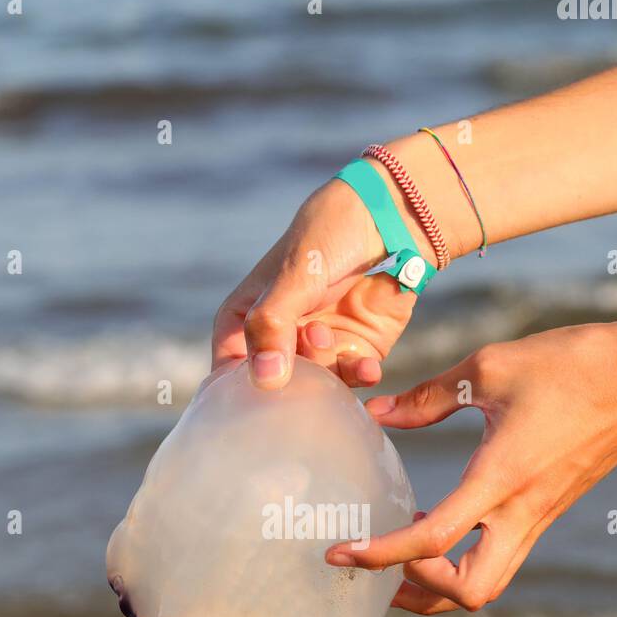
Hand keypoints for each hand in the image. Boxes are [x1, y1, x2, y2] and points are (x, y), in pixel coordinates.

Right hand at [211, 154, 455, 390]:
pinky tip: (367, 366)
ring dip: (327, 368)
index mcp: (246, 321)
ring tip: (332, 335)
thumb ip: (272, 327)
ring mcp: (318, 349)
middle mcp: (280, 340)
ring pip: (315, 388)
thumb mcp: (293, 277)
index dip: (238, 393)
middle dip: (294, 378)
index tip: (259, 399)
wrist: (390, 217)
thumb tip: (265, 381)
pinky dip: (359, 375)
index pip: (227, 373)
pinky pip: (352, 379)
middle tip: (309, 342)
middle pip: (275, 388)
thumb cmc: (328, 235)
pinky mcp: (355, 351)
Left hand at [326, 317, 616, 612]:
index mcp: (500, 478)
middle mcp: (521, 512)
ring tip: (401, 557)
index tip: (339, 553)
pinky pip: (501, 557)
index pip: (432, 542)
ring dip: (441, 585)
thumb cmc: (572, 363)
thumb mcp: (489, 367)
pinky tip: (440, 525)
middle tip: (378, 566)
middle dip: (416, 591)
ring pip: (488, 585)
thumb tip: (377, 411)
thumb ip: (428, 396)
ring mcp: (538, 517)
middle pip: (467, 593)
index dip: (379, 555)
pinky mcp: (547, 510)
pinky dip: (464, 559)